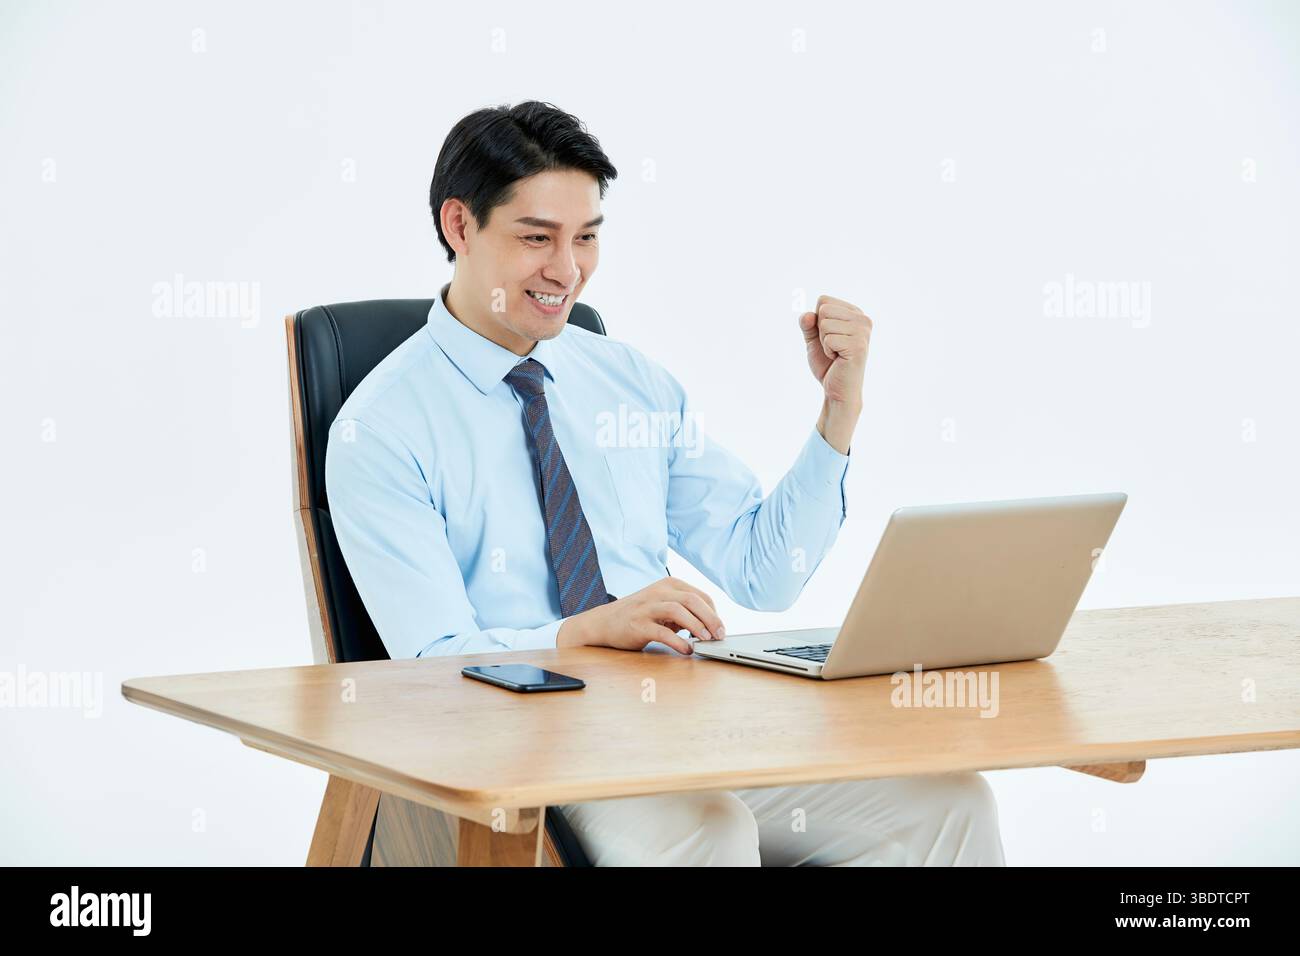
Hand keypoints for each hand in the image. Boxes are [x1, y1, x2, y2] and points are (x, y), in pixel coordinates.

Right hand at [556, 577, 725, 654]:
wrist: (604, 622)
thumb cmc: (639, 615)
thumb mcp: (663, 606)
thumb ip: (684, 613)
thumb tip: (710, 628)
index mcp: (669, 584)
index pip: (700, 595)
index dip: (714, 613)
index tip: (720, 629)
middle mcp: (659, 592)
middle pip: (693, 600)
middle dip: (711, 619)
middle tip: (719, 636)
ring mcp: (647, 607)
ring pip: (679, 611)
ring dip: (697, 627)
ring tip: (705, 640)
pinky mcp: (638, 624)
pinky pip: (663, 632)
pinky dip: (678, 642)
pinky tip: (687, 650)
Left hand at [798, 295, 871, 406]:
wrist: (837, 390)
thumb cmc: (828, 364)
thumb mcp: (813, 339)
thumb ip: (808, 324)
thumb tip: (806, 315)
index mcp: (855, 313)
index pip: (823, 300)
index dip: (818, 321)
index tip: (830, 337)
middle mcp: (862, 319)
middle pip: (824, 309)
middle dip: (820, 331)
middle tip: (833, 347)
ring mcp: (862, 332)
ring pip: (824, 324)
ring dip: (824, 342)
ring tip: (836, 353)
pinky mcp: (858, 345)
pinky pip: (828, 338)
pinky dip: (827, 351)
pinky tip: (838, 359)